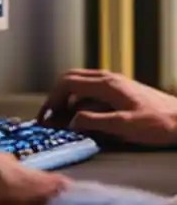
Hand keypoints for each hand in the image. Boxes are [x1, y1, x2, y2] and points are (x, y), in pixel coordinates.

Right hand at [38, 69, 176, 146]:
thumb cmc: (159, 123)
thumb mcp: (125, 126)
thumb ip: (95, 122)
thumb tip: (71, 122)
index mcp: (107, 84)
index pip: (67, 83)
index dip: (52, 99)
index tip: (45, 116)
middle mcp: (109, 79)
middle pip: (70, 79)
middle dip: (55, 96)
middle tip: (48, 116)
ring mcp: (116, 83)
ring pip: (81, 83)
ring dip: (67, 98)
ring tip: (62, 118)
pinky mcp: (121, 91)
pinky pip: (92, 89)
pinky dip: (79, 100)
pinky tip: (82, 115)